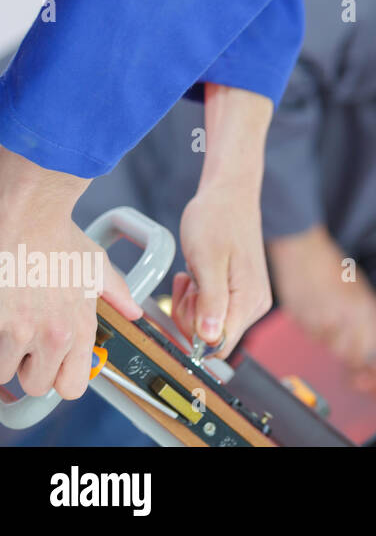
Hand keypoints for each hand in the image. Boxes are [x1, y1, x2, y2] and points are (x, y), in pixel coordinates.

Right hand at [0, 145, 140, 399]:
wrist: (28, 215)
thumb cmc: (59, 238)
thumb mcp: (96, 266)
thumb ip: (117, 294)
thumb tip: (134, 312)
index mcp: (79, 327)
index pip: (71, 388)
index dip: (61, 379)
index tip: (54, 366)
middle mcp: (50, 335)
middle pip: (35, 385)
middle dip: (30, 368)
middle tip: (28, 341)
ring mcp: (15, 330)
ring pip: (3, 371)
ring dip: (5, 352)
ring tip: (11, 320)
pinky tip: (1, 315)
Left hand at [168, 83, 273, 356]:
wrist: (228, 194)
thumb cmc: (217, 220)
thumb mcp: (207, 261)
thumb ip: (210, 302)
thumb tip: (209, 338)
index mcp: (248, 300)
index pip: (219, 345)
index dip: (192, 335)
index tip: (184, 305)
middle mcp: (253, 304)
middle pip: (211, 337)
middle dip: (189, 316)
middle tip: (186, 284)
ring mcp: (247, 298)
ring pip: (207, 324)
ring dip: (190, 304)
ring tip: (191, 276)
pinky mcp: (238, 291)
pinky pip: (210, 309)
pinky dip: (195, 296)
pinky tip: (195, 275)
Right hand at [266, 225, 375, 369]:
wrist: (302, 252)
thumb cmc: (332, 267)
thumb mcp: (359, 291)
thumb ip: (365, 320)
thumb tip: (371, 351)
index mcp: (361, 310)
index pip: (368, 352)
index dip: (367, 357)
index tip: (366, 357)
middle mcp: (341, 319)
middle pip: (345, 353)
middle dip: (346, 348)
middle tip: (342, 327)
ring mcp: (317, 321)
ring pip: (325, 343)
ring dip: (327, 334)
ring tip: (326, 308)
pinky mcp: (298, 321)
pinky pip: (308, 333)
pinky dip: (311, 325)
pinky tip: (312, 306)